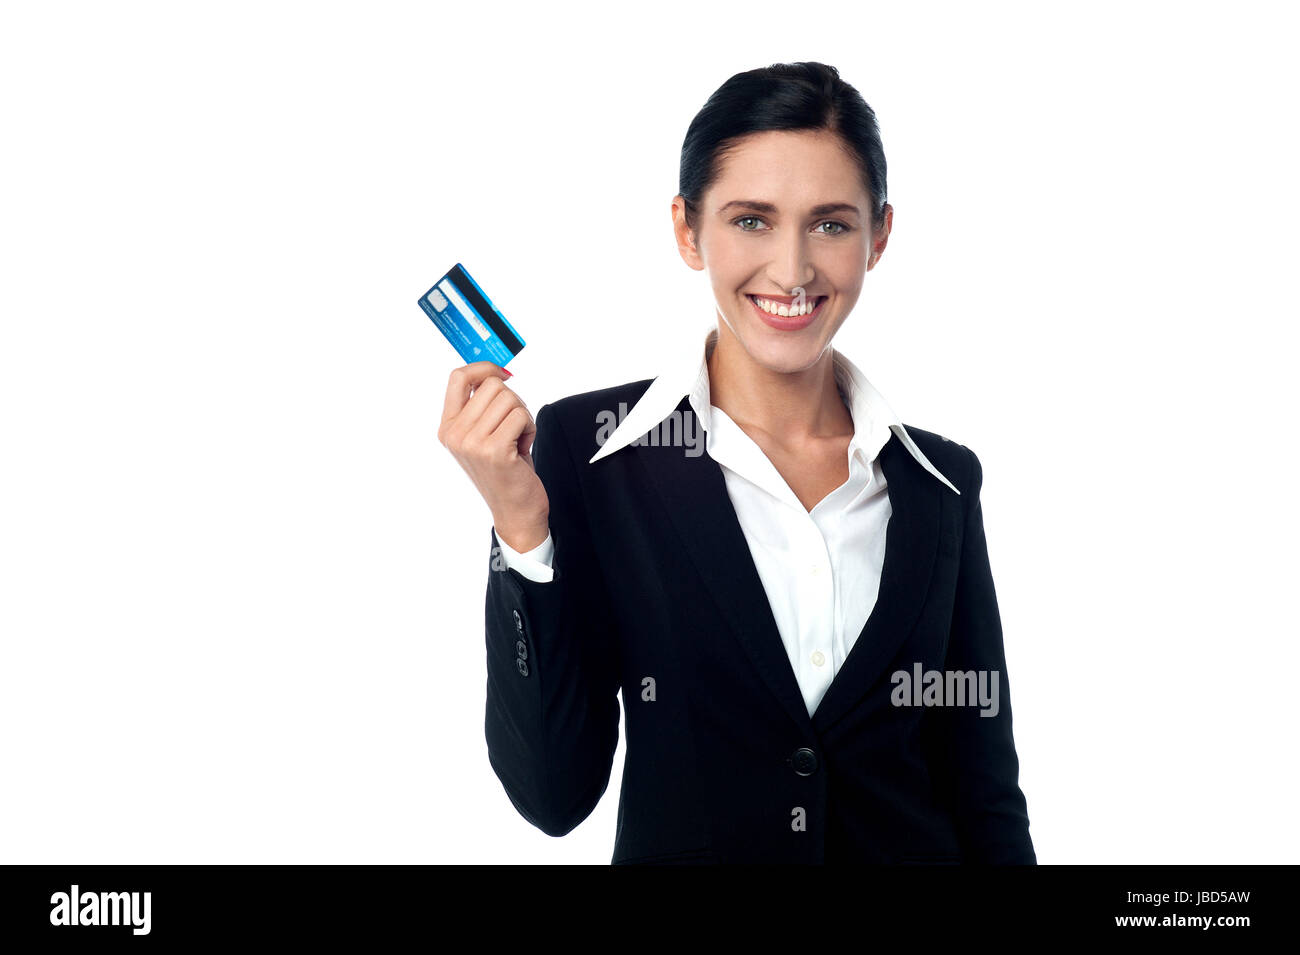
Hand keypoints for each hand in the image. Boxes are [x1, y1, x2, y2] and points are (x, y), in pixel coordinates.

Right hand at [437, 361, 548, 551]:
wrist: (515, 510)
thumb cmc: (504, 470)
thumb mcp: (482, 436)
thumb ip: (480, 406)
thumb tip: (494, 371)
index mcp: (448, 427)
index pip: (458, 377)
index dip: (484, 367)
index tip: (504, 374)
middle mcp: (455, 434)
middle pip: (492, 386)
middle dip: (513, 401)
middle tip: (513, 427)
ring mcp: (472, 443)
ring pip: (509, 399)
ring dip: (522, 417)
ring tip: (517, 440)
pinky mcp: (494, 451)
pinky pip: (521, 416)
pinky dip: (530, 429)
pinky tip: (522, 449)